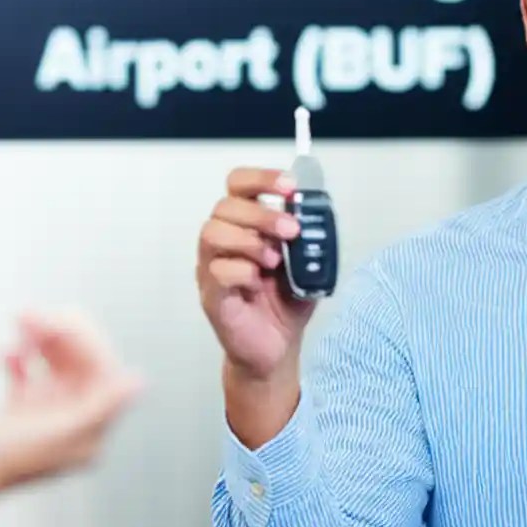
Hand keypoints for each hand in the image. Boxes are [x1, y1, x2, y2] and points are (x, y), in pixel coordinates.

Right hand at [0, 311, 142, 493]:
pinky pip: (26, 380)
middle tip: (30, 312)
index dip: (86, 342)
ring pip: (51, 369)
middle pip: (77, 368)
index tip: (63, 318)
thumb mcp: (62, 431)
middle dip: (58, 337)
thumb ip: (102, 407)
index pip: (100, 375)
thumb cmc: (7, 459)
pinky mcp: (18, 418)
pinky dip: (17, 363)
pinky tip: (3, 352)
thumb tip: (138, 380)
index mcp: (89, 434)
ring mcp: (45, 421)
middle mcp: (72, 427)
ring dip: (37, 342)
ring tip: (18, 318)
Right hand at [197, 168, 315, 381]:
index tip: (289, 186)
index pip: (238, 185)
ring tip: (275, 261)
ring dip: (250, 241)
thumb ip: (307, 237)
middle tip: (291, 231)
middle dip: (263, 214)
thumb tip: (314, 213)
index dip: (261, 178)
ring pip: (213, 233)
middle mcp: (222, 242)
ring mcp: (212, 267)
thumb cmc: (285, 302)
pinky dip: (242, 271)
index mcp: (244, 225)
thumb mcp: (305, 263)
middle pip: (225, 206)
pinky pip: (216, 271)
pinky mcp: (212, 295)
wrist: (277, 347)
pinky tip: (258, 283)